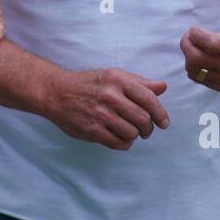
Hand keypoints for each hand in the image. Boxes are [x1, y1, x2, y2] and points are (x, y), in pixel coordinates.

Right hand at [42, 68, 168, 149]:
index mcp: (118, 80)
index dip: (160, 113)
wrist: (56, 93)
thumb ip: (139, 82)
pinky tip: (121, 138)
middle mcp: (110, 96)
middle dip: (148, 128)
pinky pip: (118, 143)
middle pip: (143, 119)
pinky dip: (124, 143)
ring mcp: (101, 114)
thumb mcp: (113, 76)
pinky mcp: (92, 130)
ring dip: (135, 136)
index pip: (149, 99)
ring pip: (132, 133)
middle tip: (146, 130)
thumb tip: (163, 87)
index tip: (163, 123)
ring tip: (131, 132)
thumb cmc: (88, 84)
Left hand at [180, 0, 219, 91]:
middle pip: (196, 59)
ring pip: (194, 70)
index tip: (195, 28)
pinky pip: (197, 79)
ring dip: (188, 55)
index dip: (195, 34)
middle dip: (186, 44)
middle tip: (189, 36)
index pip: (209, 44)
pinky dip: (193, 67)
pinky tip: (199, 56)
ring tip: (193, 45)